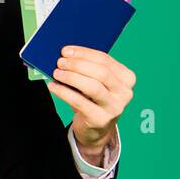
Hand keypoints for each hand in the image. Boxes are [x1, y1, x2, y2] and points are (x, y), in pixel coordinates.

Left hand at [47, 45, 135, 160]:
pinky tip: (53, 86)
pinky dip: (63, 92)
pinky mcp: (101, 119)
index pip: (105, 60)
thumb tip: (66, 55)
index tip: (65, 50)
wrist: (96, 127)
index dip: (83, 53)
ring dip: (71, 77)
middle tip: (60, 62)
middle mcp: (125, 92)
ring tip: (56, 73)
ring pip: (92, 87)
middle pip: (101, 72)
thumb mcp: (96, 82)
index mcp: (127, 77)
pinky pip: (79, 102)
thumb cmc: (93, 98)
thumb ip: (87, 68)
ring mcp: (115, 107)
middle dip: (77, 65)